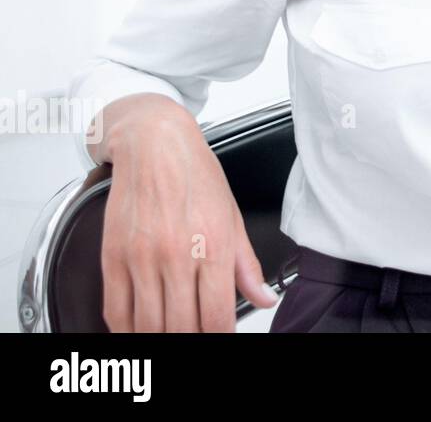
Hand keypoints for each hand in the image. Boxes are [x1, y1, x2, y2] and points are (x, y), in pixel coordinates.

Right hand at [96, 94, 280, 331]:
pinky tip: (140, 327)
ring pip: (148, 325)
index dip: (221, 337)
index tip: (221, 336)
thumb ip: (247, 265)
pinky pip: (115, 311)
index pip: (218, 317)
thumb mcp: (233, 217)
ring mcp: (141, 258)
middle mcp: (177, 255)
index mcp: (214, 246)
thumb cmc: (196, 176)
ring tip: (171, 331)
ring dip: (161, 337)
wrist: (154, 144)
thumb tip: (264, 298)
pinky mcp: (112, 257)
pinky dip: (127, 329)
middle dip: (191, 339)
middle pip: (181, 328)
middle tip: (196, 333)